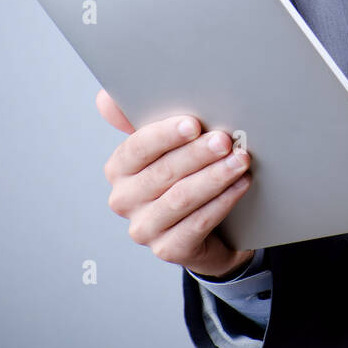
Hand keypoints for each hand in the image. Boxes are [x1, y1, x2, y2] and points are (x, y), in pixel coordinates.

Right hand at [97, 89, 255, 278]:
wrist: (209, 224)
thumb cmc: (187, 172)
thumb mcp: (170, 144)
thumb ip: (142, 118)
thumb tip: (106, 98)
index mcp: (119, 169)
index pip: (137, 148)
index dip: (166, 135)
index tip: (194, 123)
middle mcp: (124, 200)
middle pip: (163, 173)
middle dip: (198, 154)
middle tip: (226, 140)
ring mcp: (144, 229)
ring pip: (181, 198)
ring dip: (215, 177)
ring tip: (241, 160)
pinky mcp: (168, 249)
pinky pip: (197, 224)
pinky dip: (222, 202)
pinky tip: (240, 185)